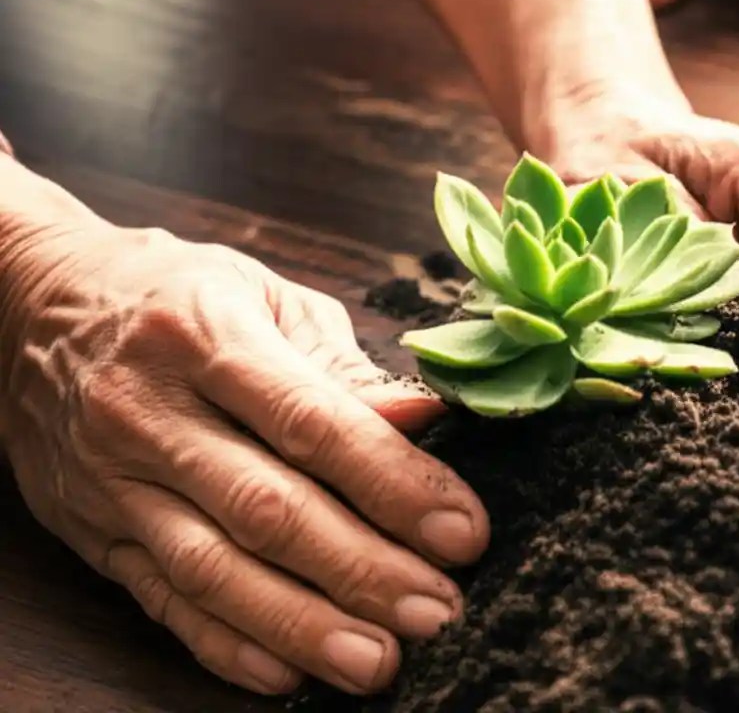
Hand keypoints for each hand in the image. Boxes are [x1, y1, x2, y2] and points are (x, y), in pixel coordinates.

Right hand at [0, 159, 489, 694]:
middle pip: (267, 508)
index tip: (462, 531)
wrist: (29, 307)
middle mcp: (151, 412)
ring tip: (379, 662)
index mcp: (206, 336)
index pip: (312, 423)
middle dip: (361, 569)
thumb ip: (344, 370)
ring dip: (302, 624)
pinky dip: (225, 644)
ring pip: (213, 568)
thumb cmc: (175, 297)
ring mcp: (114, 480)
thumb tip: (427, 419)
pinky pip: (161, 600)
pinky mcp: (93, 531)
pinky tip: (287, 675)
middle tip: (438, 610)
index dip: (393, 483)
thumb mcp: (264, 300)